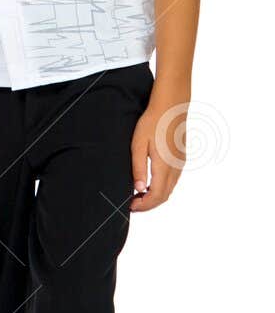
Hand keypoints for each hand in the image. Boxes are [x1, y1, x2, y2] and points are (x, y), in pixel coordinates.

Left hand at [128, 89, 187, 210]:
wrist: (171, 106)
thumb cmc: (153, 122)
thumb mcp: (138, 145)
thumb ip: (138, 168)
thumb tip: (139, 190)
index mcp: (164, 167)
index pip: (156, 196)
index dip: (144, 205)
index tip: (131, 206)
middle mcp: (175, 168)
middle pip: (164, 196)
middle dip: (149, 204)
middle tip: (133, 203)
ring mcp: (180, 164)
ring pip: (170, 189)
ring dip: (155, 196)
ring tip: (139, 194)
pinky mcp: (181, 158)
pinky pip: (173, 180)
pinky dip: (162, 187)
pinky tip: (150, 182)